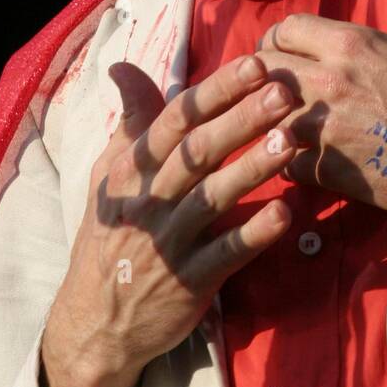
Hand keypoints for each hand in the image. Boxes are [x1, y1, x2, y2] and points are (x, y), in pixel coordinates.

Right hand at [42, 52, 298, 386]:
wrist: (96, 322)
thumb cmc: (112, 236)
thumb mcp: (110, 176)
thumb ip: (131, 122)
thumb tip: (123, 65)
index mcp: (132, 170)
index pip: (175, 120)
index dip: (215, 91)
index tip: (253, 64)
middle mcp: (149, 201)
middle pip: (198, 152)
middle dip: (242, 118)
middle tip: (285, 91)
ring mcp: (169, 243)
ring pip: (214, 198)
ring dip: (252, 168)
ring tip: (290, 141)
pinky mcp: (190, 283)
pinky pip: (226, 254)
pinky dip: (255, 233)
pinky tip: (284, 212)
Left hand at [254, 0, 386, 239]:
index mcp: (354, 44)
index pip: (284, 29)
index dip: (283, 39)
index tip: (291, 52)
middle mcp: (332, 83)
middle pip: (263, 71)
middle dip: (264, 76)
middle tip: (278, 88)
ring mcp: (328, 131)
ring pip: (265, 118)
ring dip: (271, 119)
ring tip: (283, 124)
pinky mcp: (334, 174)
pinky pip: (286, 164)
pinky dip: (289, 161)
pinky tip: (305, 160)